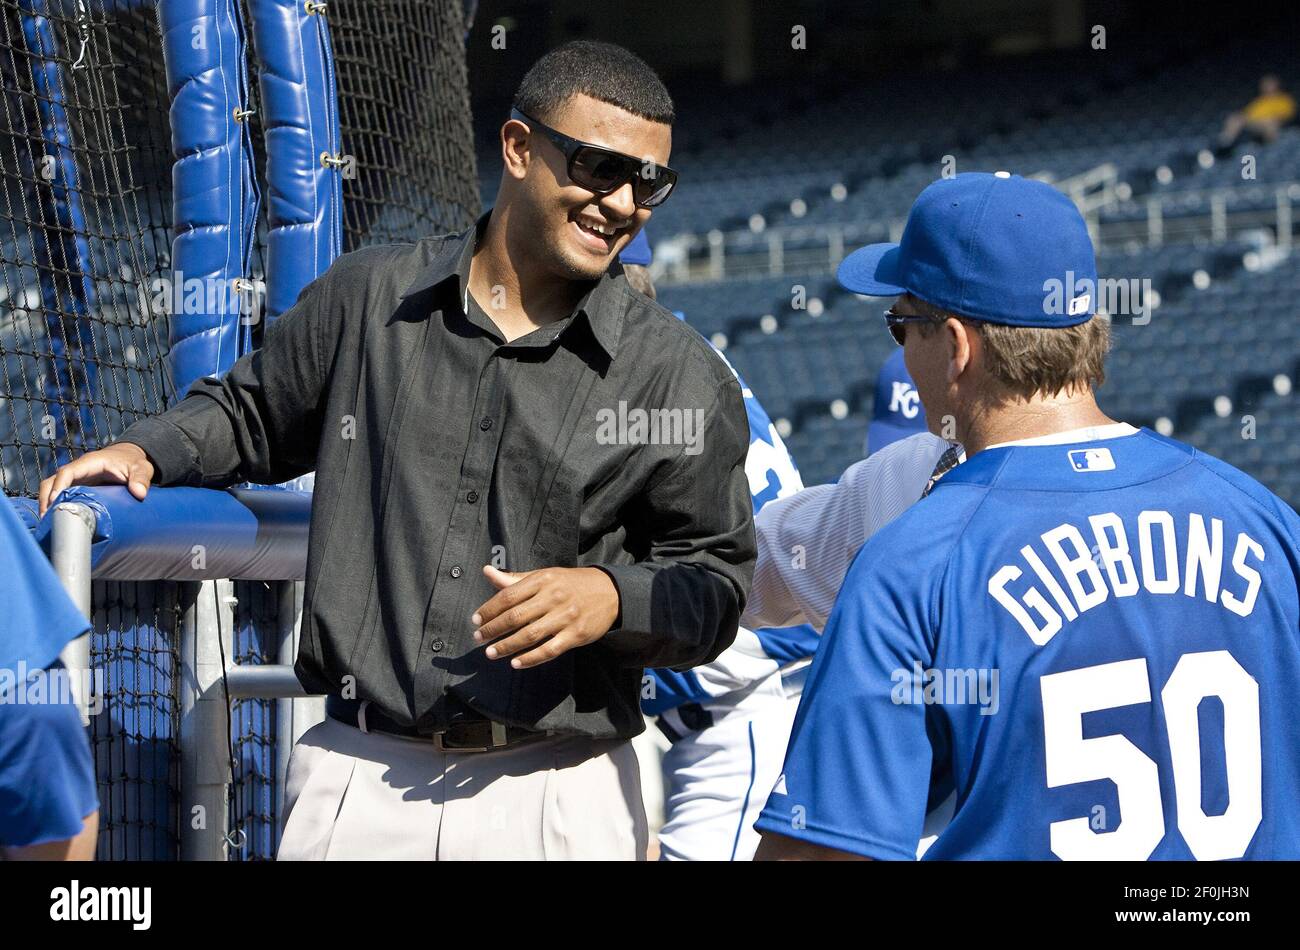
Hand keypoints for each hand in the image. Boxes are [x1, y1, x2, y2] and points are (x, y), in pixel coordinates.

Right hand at [38, 442, 154, 516]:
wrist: (130, 458)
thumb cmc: (133, 462)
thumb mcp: (141, 468)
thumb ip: (141, 478)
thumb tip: (139, 493)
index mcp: (90, 463)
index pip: (67, 472)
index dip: (59, 486)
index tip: (55, 502)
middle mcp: (78, 470)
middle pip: (52, 481)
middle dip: (46, 498)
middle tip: (47, 520)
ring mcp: (75, 479)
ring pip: (52, 488)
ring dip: (47, 504)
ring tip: (49, 524)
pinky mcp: (77, 487)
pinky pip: (60, 495)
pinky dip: (56, 506)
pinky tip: (58, 521)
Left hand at [471, 565, 619, 668]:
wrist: (610, 591)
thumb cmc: (571, 583)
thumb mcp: (544, 576)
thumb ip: (515, 579)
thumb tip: (487, 572)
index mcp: (542, 580)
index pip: (508, 596)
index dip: (489, 609)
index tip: (476, 620)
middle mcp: (553, 597)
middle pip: (516, 616)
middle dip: (493, 629)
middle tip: (478, 638)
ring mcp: (565, 617)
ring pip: (530, 635)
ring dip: (507, 646)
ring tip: (491, 653)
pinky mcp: (576, 634)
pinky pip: (550, 649)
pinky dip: (531, 658)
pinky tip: (516, 663)